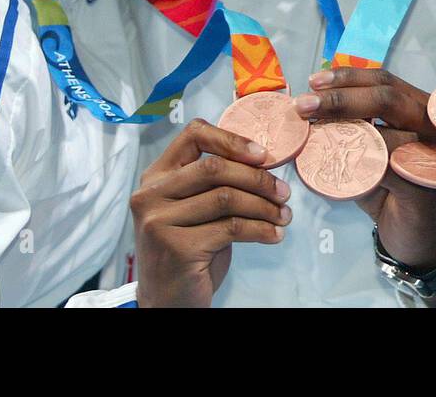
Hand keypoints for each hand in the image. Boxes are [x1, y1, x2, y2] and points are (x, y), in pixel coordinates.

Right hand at [131, 118, 291, 306]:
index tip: (263, 155)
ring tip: (284, 216)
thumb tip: (264, 162)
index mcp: (156, 176)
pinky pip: (232, 227)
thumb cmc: (189, 249)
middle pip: (215, 168)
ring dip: (265, 206)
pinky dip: (261, 229)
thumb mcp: (195, 209)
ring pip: (226, 198)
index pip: (193, 135)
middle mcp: (151, 195)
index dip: (232, 140)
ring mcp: (160, 221)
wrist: (168, 301)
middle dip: (258, 178)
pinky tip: (274, 236)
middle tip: (284, 193)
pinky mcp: (177, 247)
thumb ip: (215, 184)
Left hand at [295, 68, 435, 269]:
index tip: (314, 81)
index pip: (384, 81)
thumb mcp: (366, 154)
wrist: (413, 236)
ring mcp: (433, 151)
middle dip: (341, 97)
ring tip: (311, 126)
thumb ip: (348, 131)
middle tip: (305, 104)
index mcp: (417, 109)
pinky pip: (388, 164)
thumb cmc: (387, 190)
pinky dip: (355, 161)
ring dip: (346, 125)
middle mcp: (431, 124)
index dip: (348, 78)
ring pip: (390, 126)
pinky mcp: (426, 182)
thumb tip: (306, 110)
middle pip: (389, 96)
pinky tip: (327, 165)